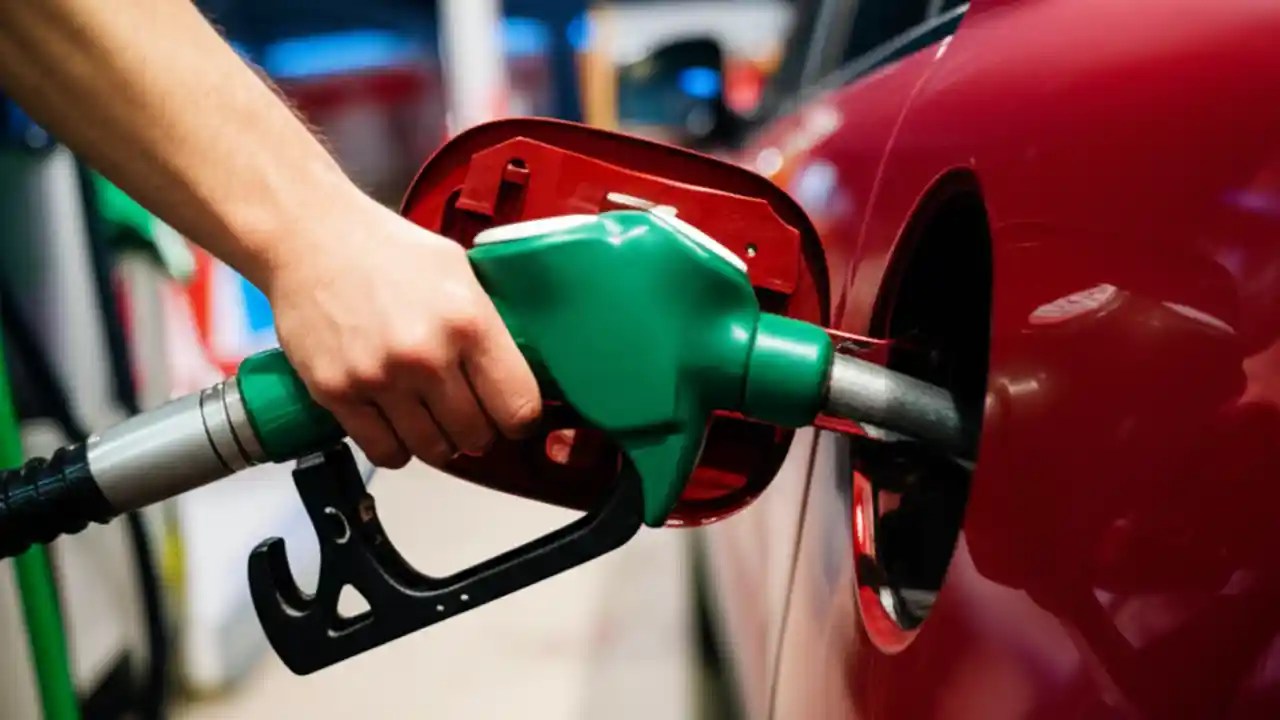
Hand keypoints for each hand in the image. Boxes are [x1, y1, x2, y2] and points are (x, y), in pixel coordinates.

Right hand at [264, 194, 541, 467]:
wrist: (308, 238)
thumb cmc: (386, 250)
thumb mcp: (459, 270)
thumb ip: (488, 324)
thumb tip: (517, 372)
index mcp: (468, 321)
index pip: (519, 407)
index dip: (521, 419)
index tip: (513, 416)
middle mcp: (427, 356)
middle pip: (477, 436)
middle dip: (480, 432)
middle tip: (469, 416)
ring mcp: (380, 378)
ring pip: (433, 451)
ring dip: (440, 442)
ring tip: (434, 420)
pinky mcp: (338, 394)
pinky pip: (384, 452)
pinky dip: (397, 447)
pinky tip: (398, 426)